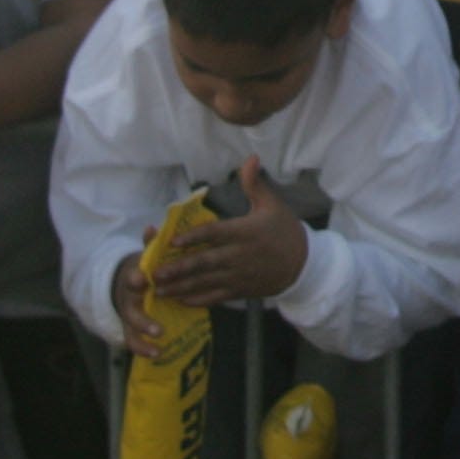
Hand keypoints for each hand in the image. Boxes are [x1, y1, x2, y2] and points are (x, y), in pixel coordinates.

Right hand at [113, 240, 167, 359]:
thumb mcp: (146, 256)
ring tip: (157, 349)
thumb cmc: (144, 269)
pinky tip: (158, 355)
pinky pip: (134, 342)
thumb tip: (152, 227)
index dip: (135, 279)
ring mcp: (128, 316)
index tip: (141, 279)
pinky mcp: (131, 329)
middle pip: (131, 311)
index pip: (131, 278)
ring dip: (142, 340)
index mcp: (133, 279)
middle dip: (143, 321)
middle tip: (158, 329)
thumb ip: (150, 244)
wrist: (125, 282)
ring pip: (130, 331)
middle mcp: (128, 299)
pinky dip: (143, 349)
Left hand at [150, 157, 309, 309]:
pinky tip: (181, 300)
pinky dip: (199, 300)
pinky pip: (216, 297)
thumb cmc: (284, 231)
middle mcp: (239, 255)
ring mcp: (239, 276)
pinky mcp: (240, 290)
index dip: (194, 238)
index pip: (214, 234)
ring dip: (182, 287)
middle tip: (156, 272)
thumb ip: (255, 184)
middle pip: (205, 262)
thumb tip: (250, 158)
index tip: (174, 241)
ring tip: (160, 289)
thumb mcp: (272, 204)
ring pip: (206, 282)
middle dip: (179, 268)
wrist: (304, 264)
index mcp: (245, 232)